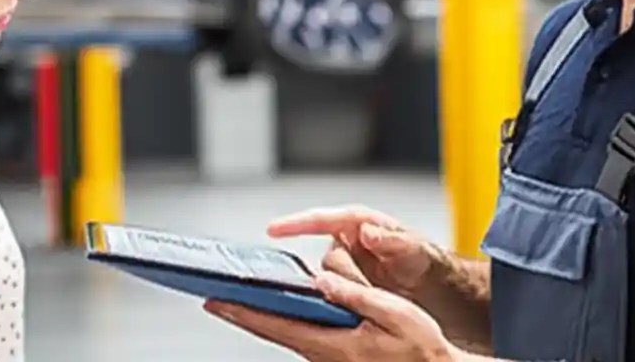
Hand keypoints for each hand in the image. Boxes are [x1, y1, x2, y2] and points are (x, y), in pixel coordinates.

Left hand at [205, 271, 462, 361]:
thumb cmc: (421, 350)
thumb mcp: (397, 315)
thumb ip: (358, 296)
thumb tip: (323, 280)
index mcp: (334, 346)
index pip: (276, 325)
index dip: (242, 312)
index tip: (214, 300)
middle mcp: (323, 356)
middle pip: (274, 330)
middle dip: (243, 312)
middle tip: (214, 295)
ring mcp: (328, 359)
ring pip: (289, 332)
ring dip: (267, 314)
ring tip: (243, 292)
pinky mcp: (335, 358)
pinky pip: (305, 334)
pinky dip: (290, 318)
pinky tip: (287, 303)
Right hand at [268, 205, 437, 298]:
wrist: (432, 285)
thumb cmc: (423, 258)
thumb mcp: (415, 247)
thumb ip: (393, 239)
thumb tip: (370, 232)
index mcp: (358, 223)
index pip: (320, 219)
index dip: (295, 224)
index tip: (273, 229)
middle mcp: (346, 242)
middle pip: (327, 260)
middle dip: (345, 277)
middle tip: (365, 288)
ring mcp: (343, 265)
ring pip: (328, 280)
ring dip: (346, 292)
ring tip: (372, 296)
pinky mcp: (343, 285)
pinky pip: (331, 293)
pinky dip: (340, 301)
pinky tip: (354, 306)